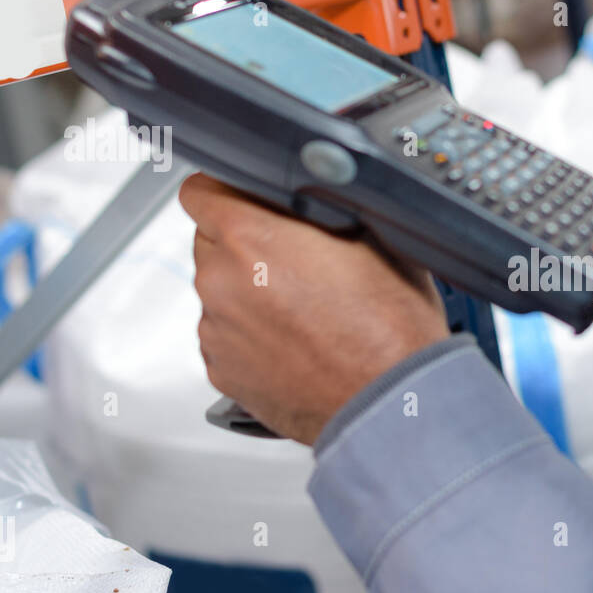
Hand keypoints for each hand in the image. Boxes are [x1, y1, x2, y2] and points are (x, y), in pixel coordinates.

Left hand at [178, 173, 449, 444]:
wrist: (391, 403)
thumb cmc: (390, 329)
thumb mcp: (374, 236)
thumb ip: (324, 205)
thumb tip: (314, 191)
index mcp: (249, 237)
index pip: (201, 189)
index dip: (229, 191)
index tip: (249, 201)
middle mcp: (221, 282)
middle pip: (211, 241)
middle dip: (246, 245)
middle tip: (297, 262)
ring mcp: (217, 330)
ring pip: (220, 291)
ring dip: (250, 293)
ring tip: (304, 311)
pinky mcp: (222, 371)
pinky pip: (227, 336)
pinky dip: (252, 335)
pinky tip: (296, 342)